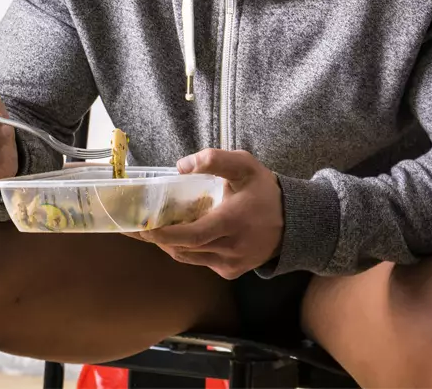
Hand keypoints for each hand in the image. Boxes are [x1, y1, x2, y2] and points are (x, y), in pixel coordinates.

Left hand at [130, 149, 284, 279]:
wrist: (295, 223)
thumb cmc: (264, 191)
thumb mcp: (244, 166)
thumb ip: (215, 160)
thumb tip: (181, 165)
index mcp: (232, 222)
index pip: (191, 236)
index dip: (163, 234)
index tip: (142, 227)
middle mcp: (231, 247)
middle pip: (183, 249)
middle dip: (157, 238)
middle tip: (136, 225)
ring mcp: (231, 263)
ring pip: (188, 257)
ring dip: (169, 244)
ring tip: (154, 228)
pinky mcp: (232, 272)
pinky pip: (201, 261)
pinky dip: (188, 249)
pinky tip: (183, 234)